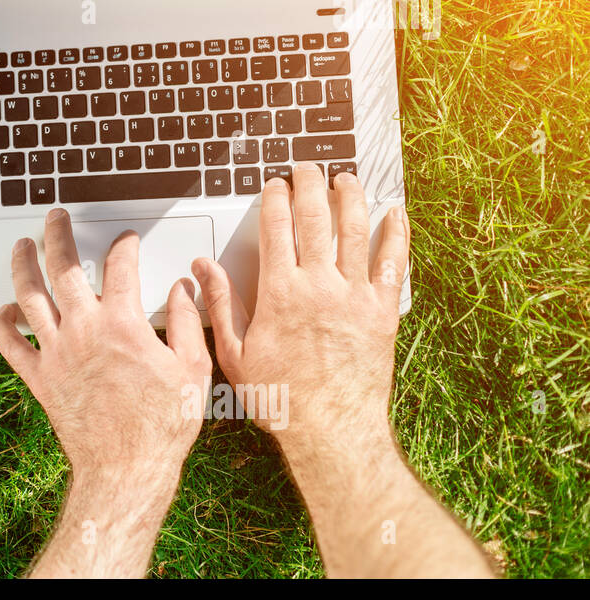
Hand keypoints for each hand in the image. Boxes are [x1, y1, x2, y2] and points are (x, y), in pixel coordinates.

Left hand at [0, 208, 211, 494]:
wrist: (127, 469)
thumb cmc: (161, 426)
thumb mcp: (193, 369)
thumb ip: (188, 322)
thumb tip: (184, 288)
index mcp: (123, 324)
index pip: (120, 267)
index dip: (124, 246)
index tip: (125, 240)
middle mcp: (83, 331)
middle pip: (63, 268)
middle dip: (57, 235)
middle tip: (55, 218)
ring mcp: (56, 353)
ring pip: (29, 297)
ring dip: (23, 266)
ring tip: (21, 246)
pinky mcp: (40, 378)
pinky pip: (10, 345)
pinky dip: (2, 325)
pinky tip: (3, 310)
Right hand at [190, 163, 408, 452]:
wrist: (331, 431)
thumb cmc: (281, 398)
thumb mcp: (233, 354)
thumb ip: (219, 304)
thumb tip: (202, 268)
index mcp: (279, 293)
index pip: (276, 229)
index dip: (275, 199)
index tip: (274, 184)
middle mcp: (318, 286)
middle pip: (315, 219)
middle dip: (310, 185)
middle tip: (307, 168)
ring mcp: (354, 297)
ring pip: (355, 231)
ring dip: (351, 198)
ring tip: (346, 178)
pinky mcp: (382, 312)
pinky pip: (393, 263)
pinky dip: (396, 235)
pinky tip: (396, 214)